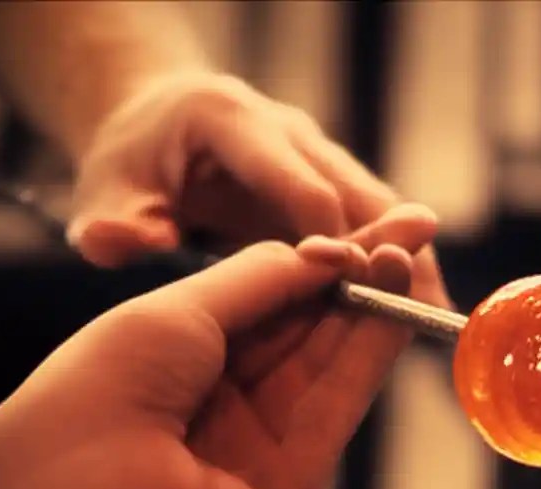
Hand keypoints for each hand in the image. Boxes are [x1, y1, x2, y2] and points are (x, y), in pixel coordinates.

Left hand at [0, 206, 434, 488]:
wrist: (88, 481)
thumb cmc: (111, 382)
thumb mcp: (185, 308)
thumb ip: (265, 277)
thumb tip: (328, 251)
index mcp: (181, 363)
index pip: (268, 304)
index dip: (322, 264)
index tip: (369, 230)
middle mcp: (223, 406)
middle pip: (306, 332)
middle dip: (358, 280)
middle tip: (410, 235)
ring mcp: (259, 450)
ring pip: (331, 366)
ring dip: (374, 309)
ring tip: (410, 259)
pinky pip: (341, 408)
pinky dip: (373, 354)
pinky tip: (400, 304)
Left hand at [67, 72, 448, 299]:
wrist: (158, 125)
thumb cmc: (133, 164)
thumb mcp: (105, 191)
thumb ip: (111, 222)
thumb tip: (127, 242)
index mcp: (234, 122)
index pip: (297, 183)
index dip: (328, 235)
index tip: (345, 283)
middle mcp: (290, 133)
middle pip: (355, 193)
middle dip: (389, 249)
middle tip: (422, 301)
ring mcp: (319, 156)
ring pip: (377, 208)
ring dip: (407, 260)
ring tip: (435, 314)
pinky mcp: (334, 185)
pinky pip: (374, 225)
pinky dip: (397, 265)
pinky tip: (417, 309)